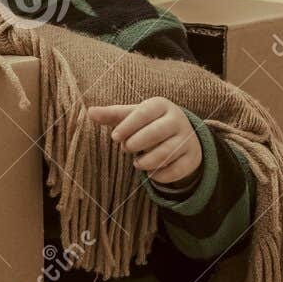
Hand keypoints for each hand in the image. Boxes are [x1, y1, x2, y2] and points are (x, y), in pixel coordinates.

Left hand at [85, 97, 201, 184]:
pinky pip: (175, 170)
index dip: (128, 125)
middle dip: (136, 143)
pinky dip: (160, 175)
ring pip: (166, 153)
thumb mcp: (133, 117)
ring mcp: (187, 139)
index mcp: (161, 105)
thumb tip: (90, 112)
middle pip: (156, 133)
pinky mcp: (192, 158)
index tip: (114, 137)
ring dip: (146, 162)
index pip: (144, 112)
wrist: (183, 137)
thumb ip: (112, 115)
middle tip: (125, 149)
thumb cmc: (150, 124)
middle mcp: (178, 120)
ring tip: (137, 163)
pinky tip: (151, 173)